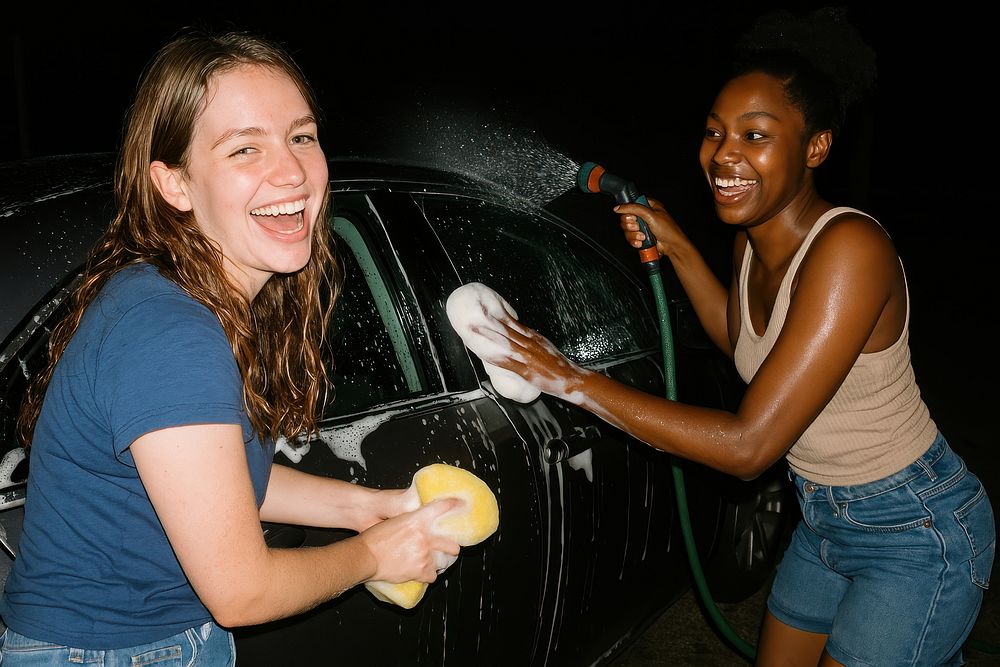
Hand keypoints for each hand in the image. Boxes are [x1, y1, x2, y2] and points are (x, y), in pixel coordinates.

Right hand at [359, 498, 461, 583]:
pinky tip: (421, 571)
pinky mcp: (421, 570)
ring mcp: (424, 554)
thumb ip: (413, 520)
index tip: (460, 506)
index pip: (443, 508)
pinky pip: (432, 575)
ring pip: (443, 562)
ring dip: (437, 562)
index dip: (454, 506)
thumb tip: (422, 521)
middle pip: (453, 544)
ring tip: (428, 561)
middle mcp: (425, 536)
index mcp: (418, 520)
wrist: (365, 556)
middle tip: (448, 549)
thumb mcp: (396, 521)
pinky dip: (427, 575)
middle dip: (451, 548)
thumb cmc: (376, 538)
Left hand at [469, 314, 587, 401]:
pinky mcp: (527, 370)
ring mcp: (527, 356)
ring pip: (504, 343)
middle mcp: (528, 343)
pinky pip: (508, 362)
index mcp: (532, 337)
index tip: (482, 309)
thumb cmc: (557, 365)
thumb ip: (529, 341)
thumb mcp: (543, 347)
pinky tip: (484, 354)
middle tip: (471, 314)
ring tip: (472, 329)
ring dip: (487, 336)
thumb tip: (516, 336)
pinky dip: (496, 356)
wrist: (570, 378)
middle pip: (505, 330)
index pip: (510, 324)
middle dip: (488, 322)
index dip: (495, 316)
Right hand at [615, 198, 685, 258]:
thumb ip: (633, 208)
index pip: (630, 205)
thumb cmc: (667, 230)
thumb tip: (618, 207)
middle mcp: (644, 216)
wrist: (672, 246)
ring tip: (643, 236)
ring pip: (627, 230)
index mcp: (648, 206)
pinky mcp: (640, 237)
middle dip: (631, 225)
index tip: (634, 217)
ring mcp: (642, 227)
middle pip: (626, 218)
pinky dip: (635, 241)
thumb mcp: (650, 215)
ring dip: (634, 235)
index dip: (629, 212)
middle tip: (639, 226)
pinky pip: (630, 238)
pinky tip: (642, 242)